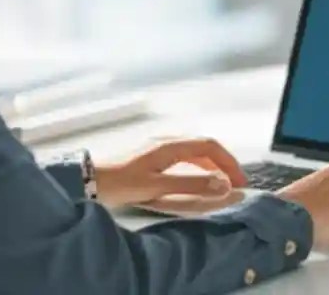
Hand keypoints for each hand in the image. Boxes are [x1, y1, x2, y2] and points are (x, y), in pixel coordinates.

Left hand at [94, 137, 248, 210]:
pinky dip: (198, 167)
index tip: (240, 182)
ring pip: (194, 151)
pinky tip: (195, 179)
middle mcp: (167, 141)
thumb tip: (222, 185)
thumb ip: (190, 185)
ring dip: (211, 165)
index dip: (229, 162)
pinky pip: (183, 157)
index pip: (211, 146)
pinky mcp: (151, 156)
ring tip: (220, 183)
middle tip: (234, 184)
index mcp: (171, 145)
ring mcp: (158, 147)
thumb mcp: (157, 186)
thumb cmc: (120, 182)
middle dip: (223, 163)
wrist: (88, 178)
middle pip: (204, 146)